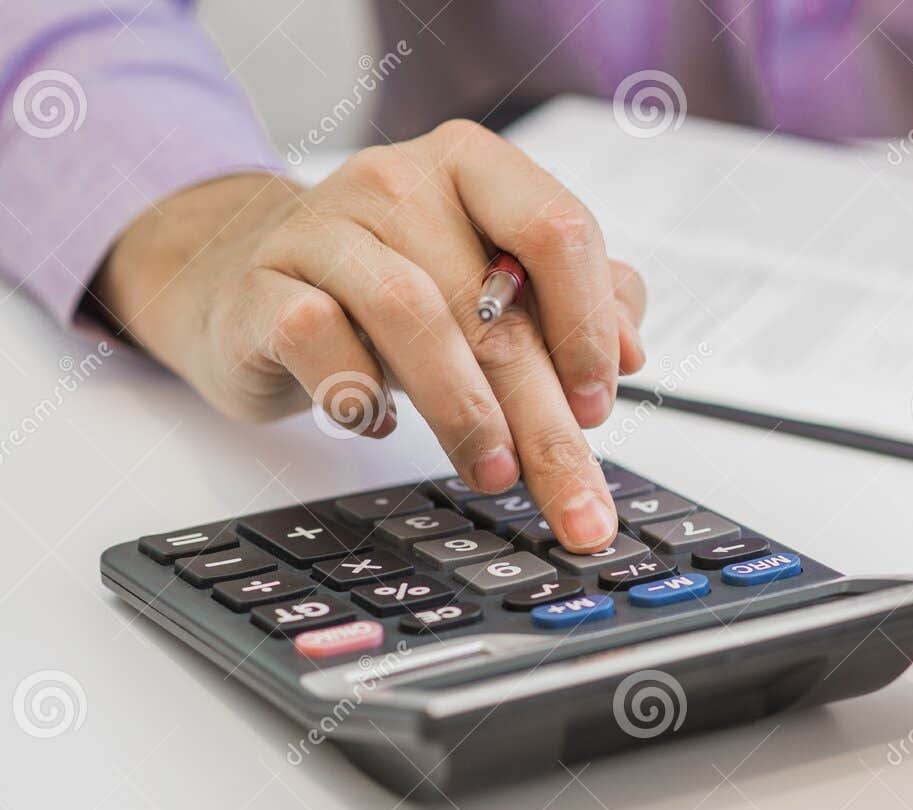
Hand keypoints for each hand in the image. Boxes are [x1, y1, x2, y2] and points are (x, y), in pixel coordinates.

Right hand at [92, 120, 647, 551]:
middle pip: (495, 306)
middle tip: (575, 501)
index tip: (598, 407)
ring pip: (413, 317)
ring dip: (465, 412)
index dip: (588, 328)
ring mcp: (323, 227)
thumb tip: (628, 353)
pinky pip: (319, 341)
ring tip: (493, 472)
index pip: (558, 230)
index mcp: (475, 168)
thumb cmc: (394, 286)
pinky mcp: (263, 286)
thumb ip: (581, 301)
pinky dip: (359, 396)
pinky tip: (379, 425)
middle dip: (546, 421)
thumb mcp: (496, 284)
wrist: (246, 276)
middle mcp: (399, 181)